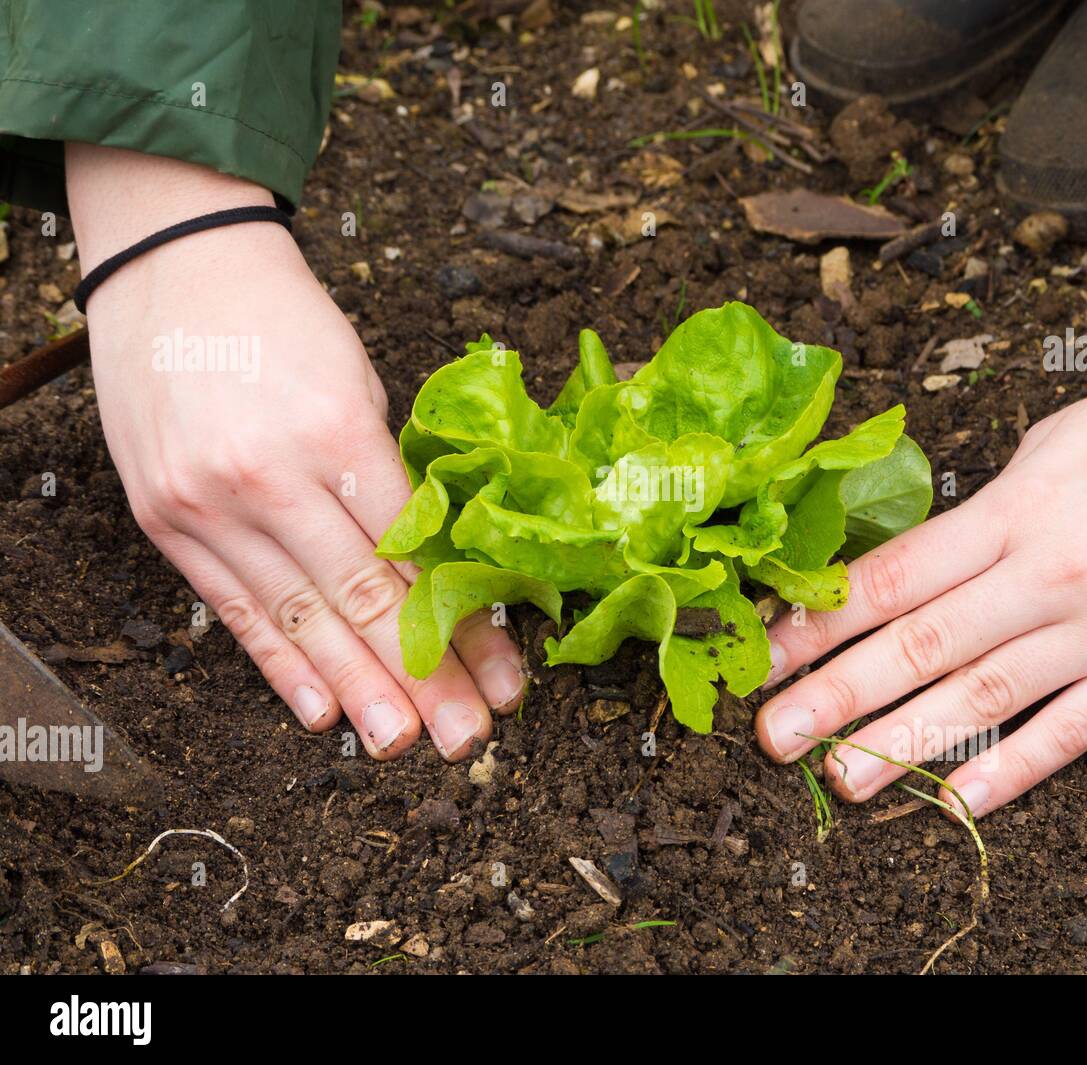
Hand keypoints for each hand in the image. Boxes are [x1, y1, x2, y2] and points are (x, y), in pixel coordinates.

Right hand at [68, 145, 523, 759]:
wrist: (171, 266)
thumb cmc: (284, 320)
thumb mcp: (361, 385)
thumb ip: (391, 477)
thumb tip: (438, 567)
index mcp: (337, 433)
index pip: (415, 556)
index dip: (463, 626)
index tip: (504, 678)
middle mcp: (270, 477)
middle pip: (363, 599)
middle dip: (422, 679)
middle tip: (467, 739)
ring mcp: (210, 504)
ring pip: (298, 619)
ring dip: (356, 690)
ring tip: (403, 743)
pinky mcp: (166, 521)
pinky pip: (231, 609)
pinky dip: (277, 666)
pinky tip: (319, 711)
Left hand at [755, 374, 1086, 816]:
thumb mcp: (1045, 451)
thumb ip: (976, 517)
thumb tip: (906, 571)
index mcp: (1014, 513)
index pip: (894, 579)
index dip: (820, 623)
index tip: (765, 656)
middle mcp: (1051, 575)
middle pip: (923, 645)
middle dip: (837, 695)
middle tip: (773, 737)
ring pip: (987, 697)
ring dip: (906, 744)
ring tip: (842, 780)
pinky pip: (1077, 730)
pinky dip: (1017, 767)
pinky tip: (961, 799)